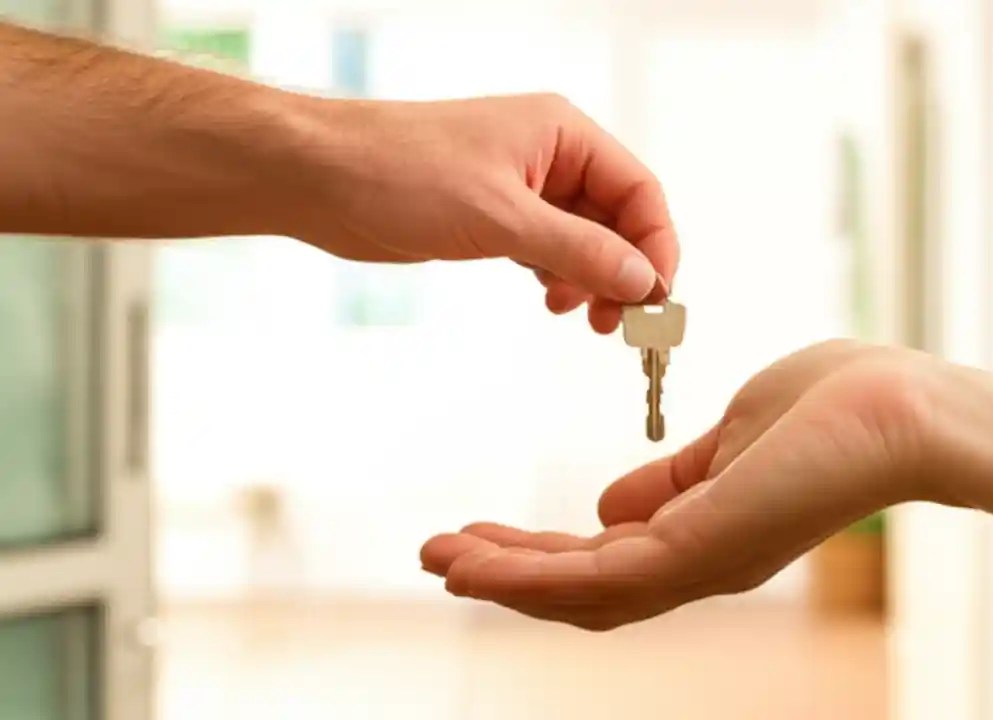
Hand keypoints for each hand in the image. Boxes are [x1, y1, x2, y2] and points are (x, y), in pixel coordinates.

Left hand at [300, 93, 676, 332]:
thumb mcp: (502, 217)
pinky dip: (558, 277)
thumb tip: (644, 280)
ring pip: (585, 239)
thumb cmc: (401, 173)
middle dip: (623, 270)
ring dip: (591, 279)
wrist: (319, 178)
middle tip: (617, 323)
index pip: (638, 190)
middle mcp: (550, 156)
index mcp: (563, 133)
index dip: (656, 245)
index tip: (655, 299)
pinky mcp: (494, 215)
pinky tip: (550, 299)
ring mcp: (522, 187)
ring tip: (578, 314)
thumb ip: (579, 250)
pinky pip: (549, 249)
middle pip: (617, 218)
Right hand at [419, 341, 943, 629]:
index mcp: (704, 532)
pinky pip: (598, 575)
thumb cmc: (837, 410)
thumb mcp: (728, 442)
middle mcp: (697, 563)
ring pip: (580, 593)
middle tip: (438, 557)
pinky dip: (531, 575)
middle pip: (582, 586)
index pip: (603, 557)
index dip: (537, 551)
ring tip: (439, 563)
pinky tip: (479, 563)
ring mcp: (699, 564)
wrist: (904, 407)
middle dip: (508, 572)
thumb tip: (606, 501)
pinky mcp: (701, 551)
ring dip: (505, 580)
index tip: (480, 534)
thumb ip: (672, 478)